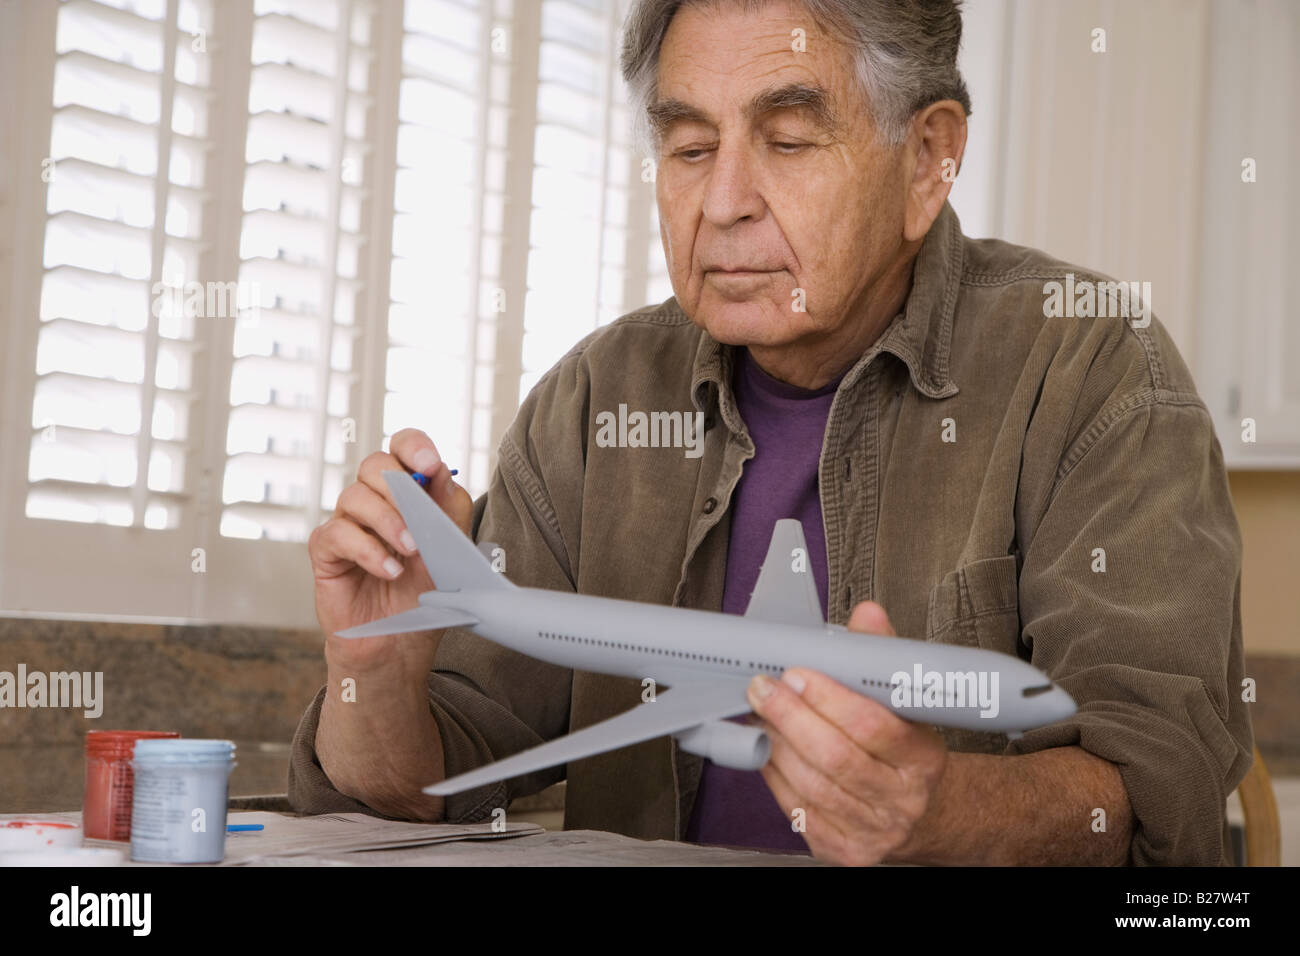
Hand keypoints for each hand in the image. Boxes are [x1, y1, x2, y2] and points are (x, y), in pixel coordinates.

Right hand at [308, 428, 473, 675]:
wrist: (401, 644)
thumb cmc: (425, 594)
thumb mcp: (451, 550)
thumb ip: (449, 510)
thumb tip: (440, 473)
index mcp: (407, 492)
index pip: (402, 447)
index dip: (413, 446)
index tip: (430, 464)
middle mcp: (374, 501)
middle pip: (375, 464)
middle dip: (401, 487)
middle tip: (422, 518)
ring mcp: (347, 523)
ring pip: (355, 496)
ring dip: (388, 521)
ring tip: (410, 551)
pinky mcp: (326, 551)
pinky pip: (337, 533)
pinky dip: (367, 550)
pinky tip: (388, 571)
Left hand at [747, 601, 948, 865]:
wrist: (919, 812)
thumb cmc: (904, 748)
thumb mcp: (905, 701)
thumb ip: (881, 656)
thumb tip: (867, 614)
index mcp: (924, 757)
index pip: (875, 727)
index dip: (829, 698)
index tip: (797, 674)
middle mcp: (903, 799)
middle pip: (836, 758)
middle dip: (791, 717)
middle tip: (764, 688)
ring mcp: (873, 830)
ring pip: (812, 786)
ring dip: (777, 744)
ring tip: (760, 714)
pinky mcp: (844, 849)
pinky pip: (798, 809)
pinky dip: (775, 775)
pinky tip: (767, 748)